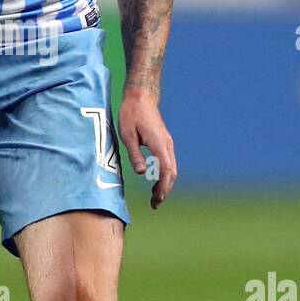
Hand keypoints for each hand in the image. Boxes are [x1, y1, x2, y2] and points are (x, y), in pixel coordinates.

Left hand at [118, 88, 177, 208]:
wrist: (141, 96)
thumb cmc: (131, 114)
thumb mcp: (127, 135)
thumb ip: (135, 154)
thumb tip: (141, 172)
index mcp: (158, 143)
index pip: (166, 170)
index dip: (163, 187)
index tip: (157, 199)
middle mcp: (167, 144)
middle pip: (172, 172)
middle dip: (165, 189)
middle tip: (155, 204)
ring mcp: (167, 143)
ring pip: (172, 168)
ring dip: (166, 184)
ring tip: (155, 197)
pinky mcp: (164, 142)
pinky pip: (169, 162)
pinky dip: (165, 175)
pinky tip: (156, 182)